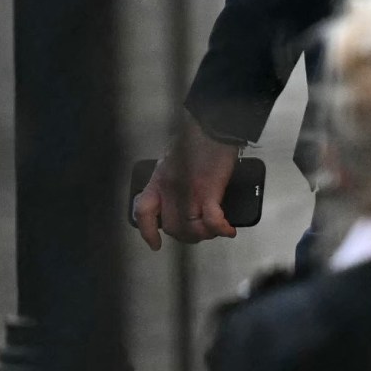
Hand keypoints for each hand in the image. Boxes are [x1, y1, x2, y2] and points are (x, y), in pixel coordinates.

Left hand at [132, 118, 242, 251]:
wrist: (212, 125)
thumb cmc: (196, 140)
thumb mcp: (172, 161)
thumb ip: (170, 181)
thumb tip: (175, 199)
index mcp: (158, 180)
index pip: (142, 212)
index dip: (147, 232)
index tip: (155, 244)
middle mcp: (170, 188)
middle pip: (172, 227)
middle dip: (186, 235)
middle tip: (199, 232)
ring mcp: (188, 191)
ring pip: (191, 229)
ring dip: (205, 234)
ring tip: (214, 230)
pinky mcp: (209, 190)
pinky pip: (212, 220)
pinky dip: (221, 229)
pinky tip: (228, 230)